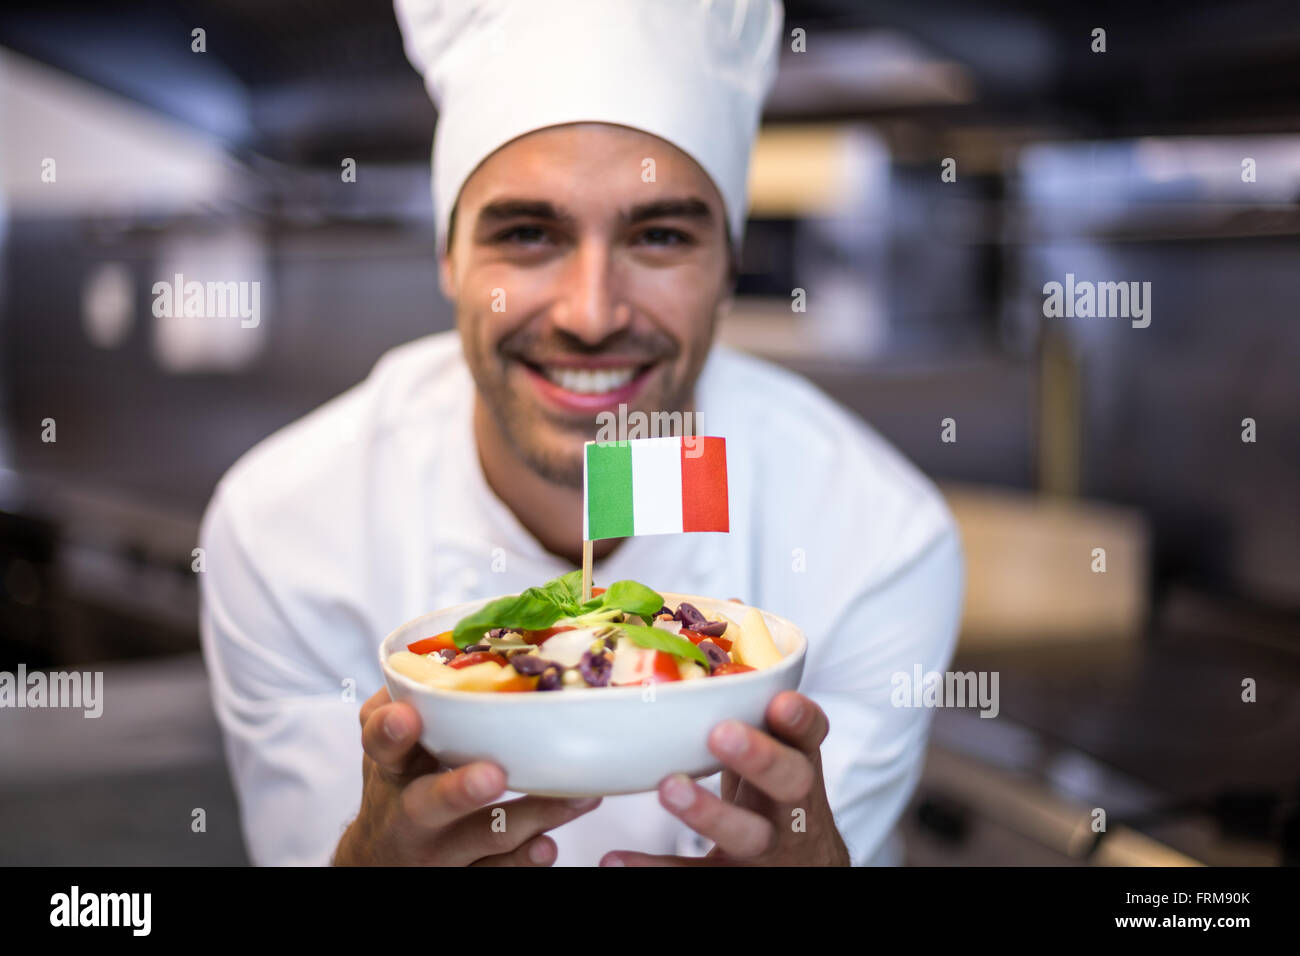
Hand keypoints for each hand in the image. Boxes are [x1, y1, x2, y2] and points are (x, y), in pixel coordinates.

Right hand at [333, 687, 600, 864]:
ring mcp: (440, 851)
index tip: (408, 716)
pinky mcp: (467, 875)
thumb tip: (474, 638)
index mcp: (392, 767)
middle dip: (459, 790)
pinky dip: (524, 859)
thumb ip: (415, 697)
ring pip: (484, 837)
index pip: (382, 744)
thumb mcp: (393, 743)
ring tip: (576, 796)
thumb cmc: (401, 781)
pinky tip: (549, 845)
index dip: (391, 731)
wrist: (384, 859)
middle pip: (429, 803)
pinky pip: (497, 871)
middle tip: (492, 773)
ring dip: (530, 817)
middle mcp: (409, 811)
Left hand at [599, 691, 849, 865]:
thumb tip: (728, 601)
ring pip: (749, 834)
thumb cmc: (772, 788)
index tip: (780, 701)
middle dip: (760, 757)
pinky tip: (614, 860)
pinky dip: (652, 869)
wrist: (801, 867)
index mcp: (798, 759)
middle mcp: (792, 804)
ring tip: (668, 788)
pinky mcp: (734, 877)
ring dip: (709, 812)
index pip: (812, 735)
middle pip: (791, 782)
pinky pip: (696, 877)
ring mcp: (767, 846)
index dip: (802, 719)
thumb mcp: (771, 742)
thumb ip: (749, 683)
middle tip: (720, 734)